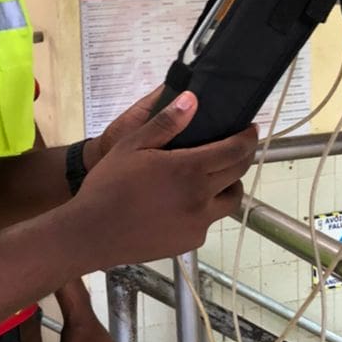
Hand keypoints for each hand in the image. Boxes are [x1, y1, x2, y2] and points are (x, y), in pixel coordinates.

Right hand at [72, 92, 256, 268]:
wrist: (91, 233)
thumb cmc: (108, 184)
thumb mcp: (132, 145)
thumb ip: (165, 123)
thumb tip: (193, 99)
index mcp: (189, 170)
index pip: (235, 151)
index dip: (247, 138)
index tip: (250, 129)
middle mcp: (201, 198)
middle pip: (238, 174)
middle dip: (243, 157)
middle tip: (237, 148)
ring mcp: (198, 224)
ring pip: (229, 201)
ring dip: (229, 185)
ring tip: (216, 177)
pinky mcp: (190, 242)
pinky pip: (208, 221)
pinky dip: (206, 209)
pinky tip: (187, 203)